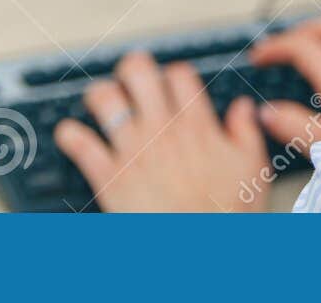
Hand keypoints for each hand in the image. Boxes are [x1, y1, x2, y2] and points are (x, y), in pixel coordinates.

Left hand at [53, 51, 266, 211]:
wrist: (199, 252)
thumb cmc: (226, 215)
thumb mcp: (251, 168)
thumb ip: (245, 132)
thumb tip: (243, 108)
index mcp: (196, 126)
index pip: (179, 75)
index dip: (174, 72)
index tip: (171, 80)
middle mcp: (161, 130)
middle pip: (138, 73)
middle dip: (132, 68)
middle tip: (130, 74)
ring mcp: (133, 150)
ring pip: (105, 100)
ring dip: (99, 94)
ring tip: (99, 98)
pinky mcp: (109, 175)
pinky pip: (82, 146)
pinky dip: (70, 135)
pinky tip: (68, 132)